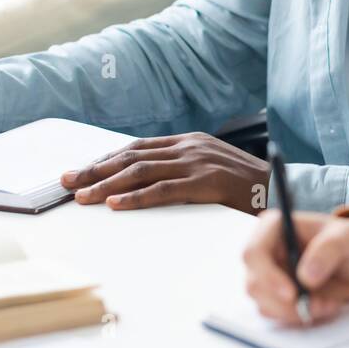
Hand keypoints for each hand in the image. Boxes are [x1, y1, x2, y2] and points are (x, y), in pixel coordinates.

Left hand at [59, 132, 269, 212]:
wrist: (282, 188)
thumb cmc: (246, 186)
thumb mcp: (210, 169)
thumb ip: (181, 170)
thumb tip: (146, 183)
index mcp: (187, 141)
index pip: (135, 149)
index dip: (104, 160)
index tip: (78, 173)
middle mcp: (188, 146)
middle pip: (130, 156)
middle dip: (95, 170)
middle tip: (66, 183)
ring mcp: (197, 161)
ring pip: (141, 171)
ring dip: (107, 185)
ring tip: (83, 197)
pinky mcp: (207, 181)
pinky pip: (164, 190)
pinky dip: (136, 198)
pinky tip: (115, 206)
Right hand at [243, 211, 348, 323]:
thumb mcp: (348, 239)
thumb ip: (328, 251)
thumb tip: (306, 276)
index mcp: (275, 226)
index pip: (254, 252)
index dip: (266, 276)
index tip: (292, 294)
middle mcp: (266, 251)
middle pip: (255, 283)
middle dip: (286, 302)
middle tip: (318, 306)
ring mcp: (269, 275)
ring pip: (265, 303)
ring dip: (295, 312)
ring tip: (329, 304)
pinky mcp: (277, 295)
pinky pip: (278, 314)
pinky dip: (300, 316)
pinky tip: (324, 307)